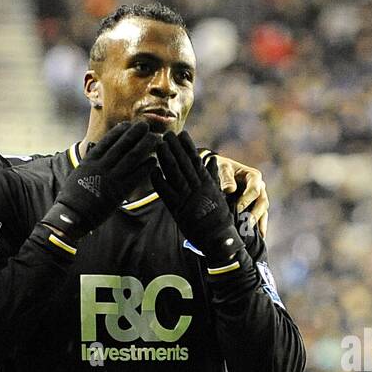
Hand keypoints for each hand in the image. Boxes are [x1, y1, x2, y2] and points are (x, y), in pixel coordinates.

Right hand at [41, 121, 153, 241]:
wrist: (71, 216)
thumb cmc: (73, 196)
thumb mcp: (79, 173)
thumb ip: (90, 161)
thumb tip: (96, 149)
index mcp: (90, 161)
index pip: (108, 140)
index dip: (120, 131)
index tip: (128, 124)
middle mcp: (102, 166)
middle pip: (123, 144)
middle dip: (136, 133)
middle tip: (145, 125)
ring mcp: (111, 178)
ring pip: (133, 156)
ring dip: (146, 145)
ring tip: (155, 138)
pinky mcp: (119, 192)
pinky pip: (137, 175)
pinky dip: (146, 166)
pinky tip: (154, 160)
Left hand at [151, 131, 242, 264]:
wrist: (218, 238)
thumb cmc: (219, 217)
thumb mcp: (218, 193)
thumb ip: (213, 176)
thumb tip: (211, 159)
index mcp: (206, 183)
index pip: (195, 160)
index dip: (188, 146)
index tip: (182, 134)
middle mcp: (196, 187)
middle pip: (183, 163)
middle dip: (175, 147)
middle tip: (166, 134)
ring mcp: (187, 198)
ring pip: (175, 173)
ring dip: (166, 158)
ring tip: (159, 145)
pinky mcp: (178, 209)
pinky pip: (166, 192)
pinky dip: (159, 180)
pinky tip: (152, 169)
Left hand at [211, 154, 268, 238]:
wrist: (219, 171)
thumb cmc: (221, 168)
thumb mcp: (223, 168)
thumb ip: (226, 177)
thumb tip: (230, 189)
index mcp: (253, 176)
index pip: (254, 190)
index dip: (247, 200)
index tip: (238, 208)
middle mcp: (259, 188)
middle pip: (262, 202)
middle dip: (255, 214)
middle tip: (247, 225)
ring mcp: (258, 198)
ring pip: (263, 211)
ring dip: (258, 223)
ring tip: (252, 234)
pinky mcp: (254, 207)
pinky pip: (261, 218)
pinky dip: (260, 227)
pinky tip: (260, 238)